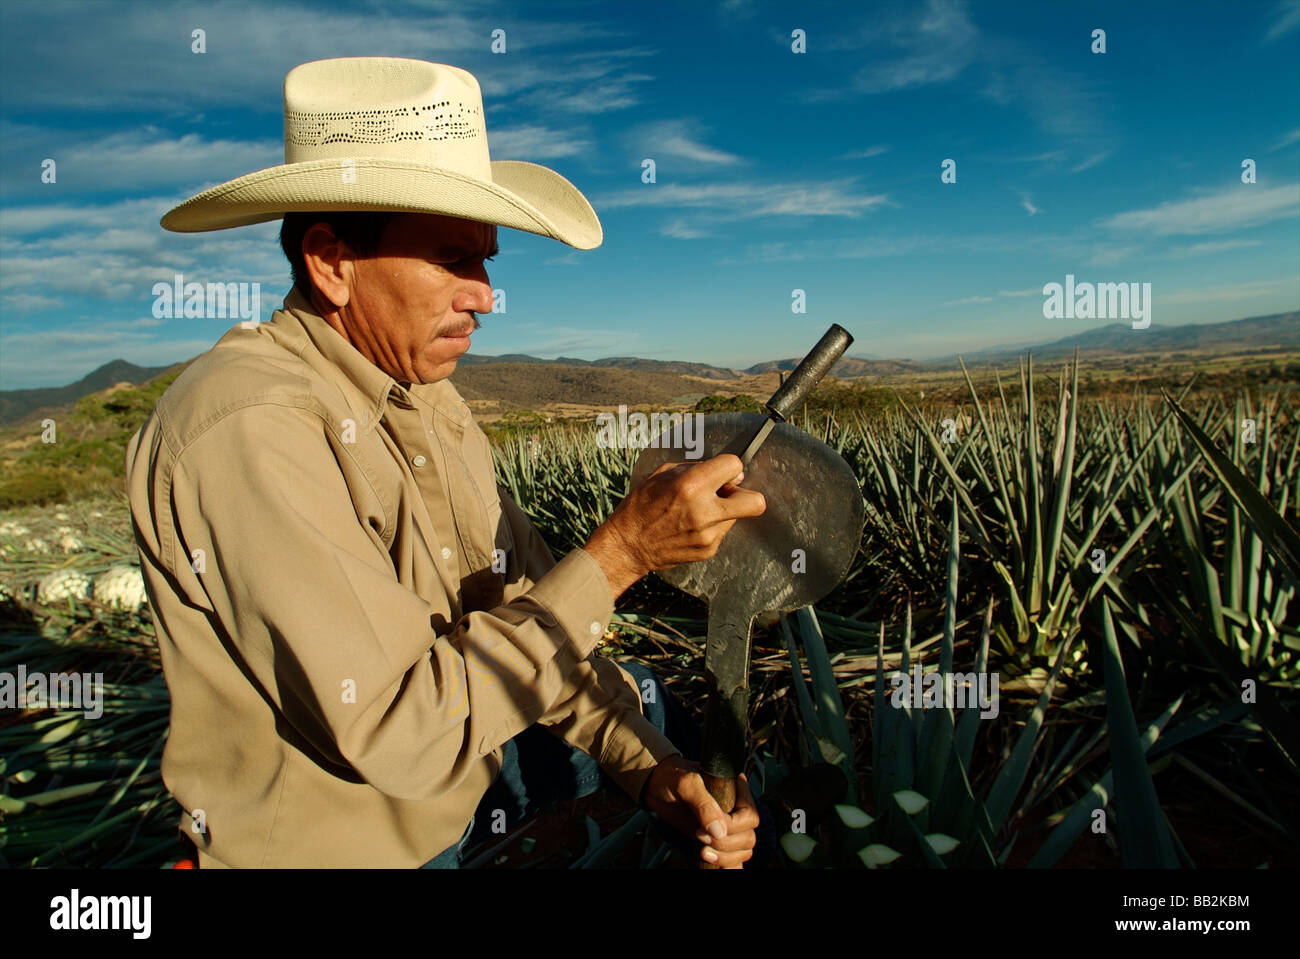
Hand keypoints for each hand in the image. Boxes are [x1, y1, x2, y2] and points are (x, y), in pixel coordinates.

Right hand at [584, 454, 765, 599]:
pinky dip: (712, 526)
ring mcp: (708, 534)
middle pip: (755, 502)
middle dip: (746, 494)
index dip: (729, 466)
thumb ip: (696, 468)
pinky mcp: (708, 550)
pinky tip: (691, 526)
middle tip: (728, 493)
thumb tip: (729, 473)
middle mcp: (704, 511)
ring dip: (724, 510)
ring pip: (738, 516)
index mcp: (691, 486)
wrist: (628, 546)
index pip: (734, 466)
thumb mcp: (662, 473)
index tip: (721, 472)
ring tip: (700, 511)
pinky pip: (722, 532)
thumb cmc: (641, 505)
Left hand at [639, 755, 759, 868]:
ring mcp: (727, 827)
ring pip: (743, 851)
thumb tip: (720, 832)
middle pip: (748, 837)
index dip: (734, 826)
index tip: (709, 827)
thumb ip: (703, 804)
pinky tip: (715, 866)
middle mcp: (736, 810)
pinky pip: (733, 858)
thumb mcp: (686, 784)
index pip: (750, 815)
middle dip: (726, 844)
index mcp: (736, 790)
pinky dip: (729, 865)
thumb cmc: (672, 777)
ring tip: (703, 852)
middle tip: (699, 836)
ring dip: (725, 857)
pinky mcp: (717, 840)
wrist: (655, 786)